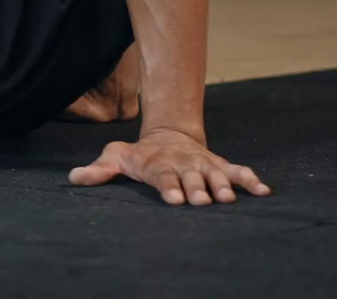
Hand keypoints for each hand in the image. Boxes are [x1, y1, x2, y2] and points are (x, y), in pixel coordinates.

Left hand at [69, 129, 270, 205]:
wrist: (168, 134)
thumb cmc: (140, 154)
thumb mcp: (116, 156)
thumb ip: (98, 170)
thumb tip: (73, 178)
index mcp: (158, 165)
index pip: (163, 177)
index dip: (169, 187)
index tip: (174, 199)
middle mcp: (183, 164)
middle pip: (191, 177)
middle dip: (196, 189)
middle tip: (203, 201)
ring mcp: (202, 165)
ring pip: (215, 174)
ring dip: (223, 186)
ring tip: (229, 198)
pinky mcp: (218, 166)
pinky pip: (236, 171)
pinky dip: (250, 180)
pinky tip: (263, 191)